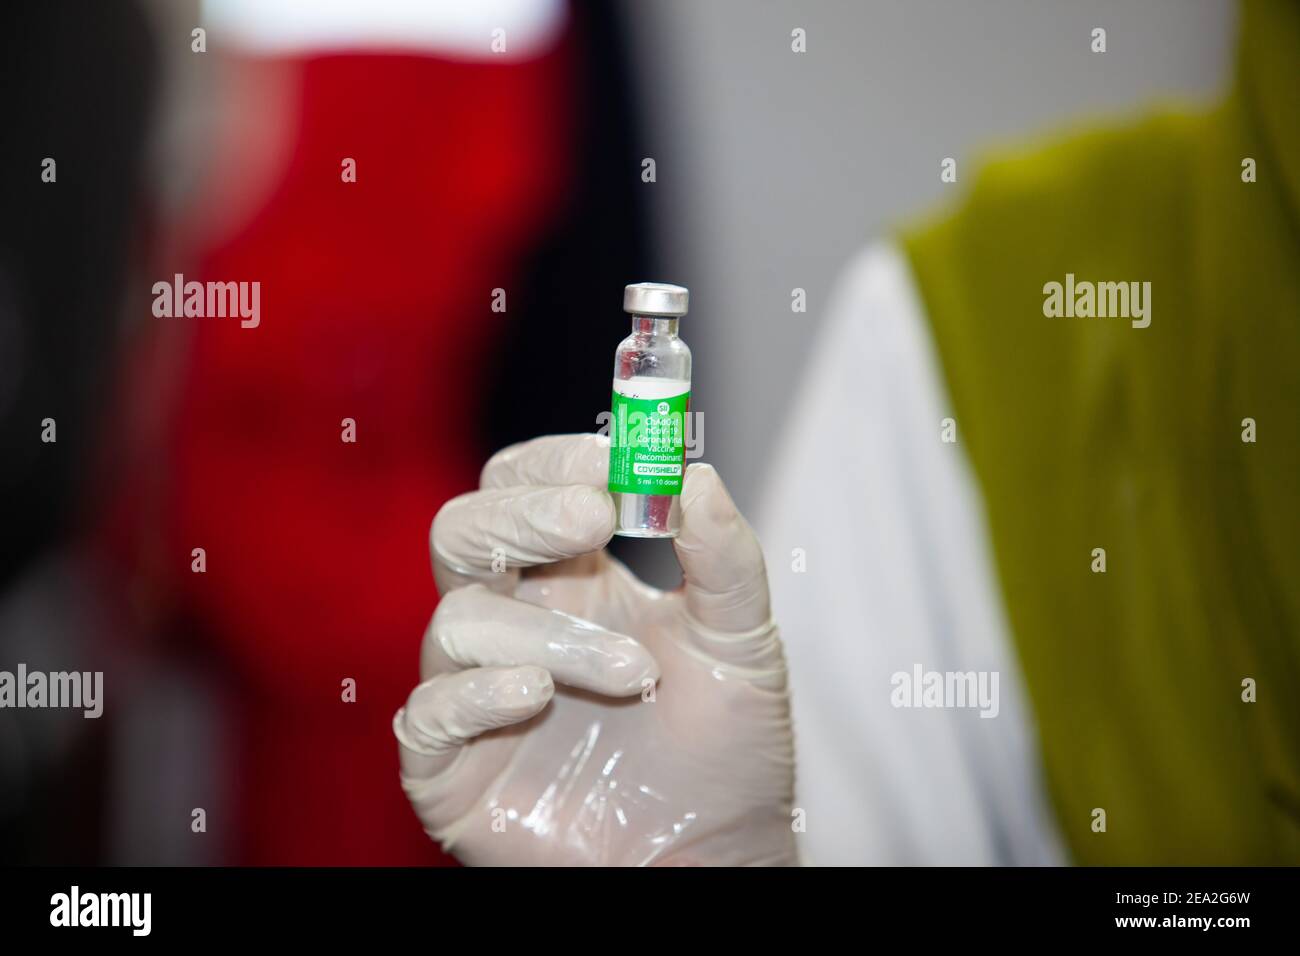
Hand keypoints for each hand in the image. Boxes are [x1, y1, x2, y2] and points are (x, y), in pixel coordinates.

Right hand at [393, 434, 796, 865]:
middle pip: (463, 532)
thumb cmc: (727, 748)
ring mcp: (479, 693)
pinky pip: (428, 714)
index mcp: (573, 581)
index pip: (523, 489)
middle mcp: (516, 624)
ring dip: (549, 636)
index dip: (552, 463)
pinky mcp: (452, 769)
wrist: (716, 855)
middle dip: (521, 514)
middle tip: (592, 516)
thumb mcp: (743, 641)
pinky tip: (534, 694)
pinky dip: (475, 693)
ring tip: (632, 677)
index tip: (610, 460)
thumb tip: (695, 473)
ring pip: (459, 621)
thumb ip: (725, 557)